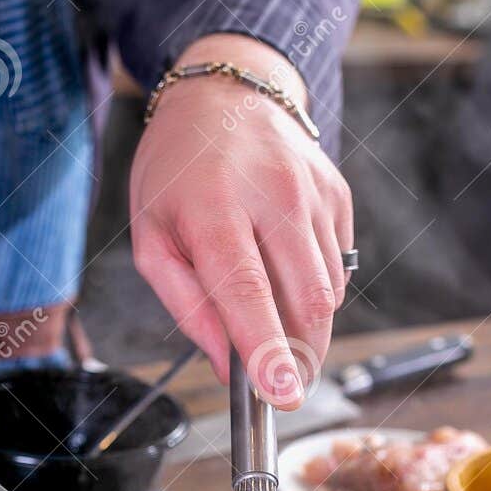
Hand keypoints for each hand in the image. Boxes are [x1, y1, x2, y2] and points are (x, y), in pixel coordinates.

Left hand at [129, 34, 353, 408]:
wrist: (225, 95)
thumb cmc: (177, 173)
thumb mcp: (151, 239)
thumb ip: (186, 306)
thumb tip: (225, 365)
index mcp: (212, 207)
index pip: (247, 291)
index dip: (267, 350)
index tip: (282, 396)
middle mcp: (271, 195)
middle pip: (304, 301)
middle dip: (298, 358)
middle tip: (280, 382)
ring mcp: (312, 192)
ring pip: (328, 293)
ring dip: (306, 328)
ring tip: (272, 316)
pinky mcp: (338, 194)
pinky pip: (338, 269)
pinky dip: (316, 291)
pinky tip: (285, 270)